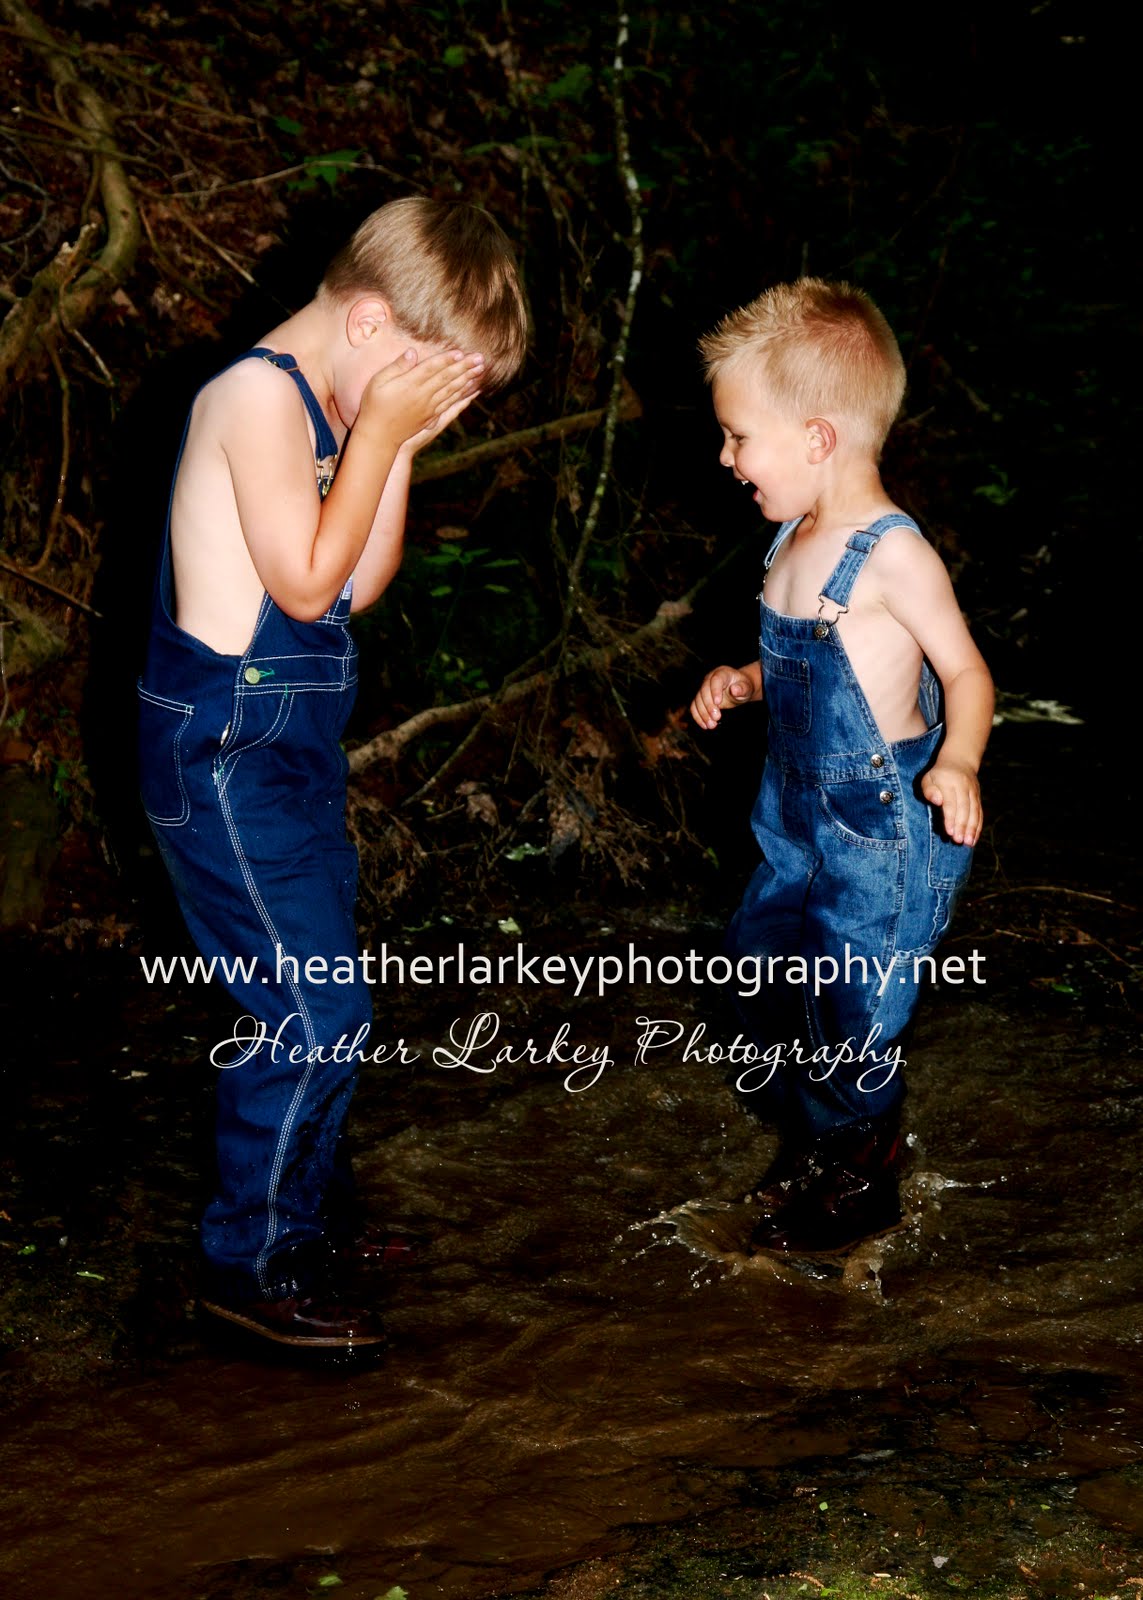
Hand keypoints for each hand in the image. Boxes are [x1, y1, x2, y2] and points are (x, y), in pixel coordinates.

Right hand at [361, 349, 483, 446]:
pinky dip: (462, 396)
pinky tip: (471, 390)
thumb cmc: (374, 405)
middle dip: (465, 367)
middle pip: (447, 378)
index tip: (460, 352)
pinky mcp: (431, 418)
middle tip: (480, 358)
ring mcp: (429, 408)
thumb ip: (397, 366)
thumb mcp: (378, 382)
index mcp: (409, 385)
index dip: (447, 360)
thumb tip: (413, 352)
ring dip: (468, 380)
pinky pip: (450, 404)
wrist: (379, 437)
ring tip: (480, 370)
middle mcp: (422, 396)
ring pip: (452, 391)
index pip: (432, 368)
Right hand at [690, 664, 759, 728]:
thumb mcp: (747, 687)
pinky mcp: (700, 698)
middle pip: (704, 691)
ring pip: (697, 700)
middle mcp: (709, 679)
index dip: (715, 691)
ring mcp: (703, 688)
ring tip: (712, 725)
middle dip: (709, 706)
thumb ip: (742, 688)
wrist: (739, 689)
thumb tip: (734, 690)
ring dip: (703, 714)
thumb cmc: (744, 686)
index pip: (715, 680)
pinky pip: (694, 707)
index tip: (718, 703)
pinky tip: (705, 725)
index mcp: (722, 672)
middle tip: (717, 717)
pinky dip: (698, 717)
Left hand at [921, 758, 982, 845]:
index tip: (949, 832)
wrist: (960, 761)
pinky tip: (974, 838)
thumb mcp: (928, 778)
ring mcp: (974, 792)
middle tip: (958, 841)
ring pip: (974, 811)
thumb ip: (929, 790)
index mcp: (950, 782)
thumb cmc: (938, 775)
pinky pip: (980, 813)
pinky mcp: (978, 798)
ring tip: (968, 843)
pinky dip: (978, 826)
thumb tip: (937, 801)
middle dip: (962, 826)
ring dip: (972, 828)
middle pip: (964, 809)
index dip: (951, 818)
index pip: (951, 802)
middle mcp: (964, 787)